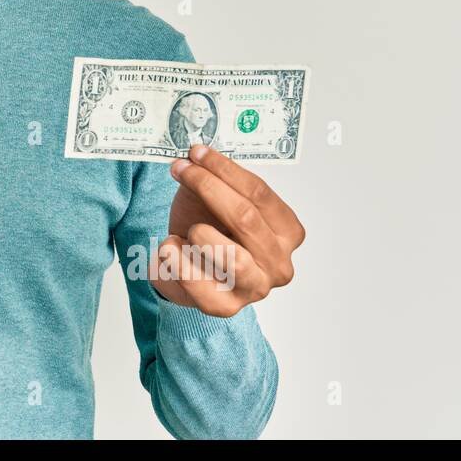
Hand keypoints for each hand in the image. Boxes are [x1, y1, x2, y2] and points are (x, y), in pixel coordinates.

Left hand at [151, 145, 304, 317]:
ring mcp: (255, 288)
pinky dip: (176, 257)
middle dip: (207, 187)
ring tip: (186, 229)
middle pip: (245, 217)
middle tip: (180, 170)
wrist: (184, 270)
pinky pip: (195, 278)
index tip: (196, 152)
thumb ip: (215, 178)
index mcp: (287, 232)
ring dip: (198, 233)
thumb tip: (196, 157)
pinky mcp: (224, 307)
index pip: (259, 193)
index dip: (224, 169)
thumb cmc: (206, 230)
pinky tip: (173, 247)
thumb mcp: (214, 199)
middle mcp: (279, 263)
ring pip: (228, 254)